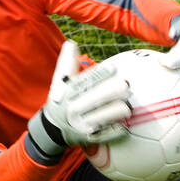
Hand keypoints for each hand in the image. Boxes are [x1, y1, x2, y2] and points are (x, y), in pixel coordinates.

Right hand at [27, 41, 130, 157]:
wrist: (51, 130)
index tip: (114, 68)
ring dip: (117, 111)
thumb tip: (72, 43)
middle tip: (126, 85)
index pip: (85, 81)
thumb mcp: (59, 82)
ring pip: (103, 116)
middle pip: (95, 97)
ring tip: (128, 106)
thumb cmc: (60, 100)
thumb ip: (66, 62)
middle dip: (112, 91)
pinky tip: (125, 125)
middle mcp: (74, 108)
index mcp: (67, 93)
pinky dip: (117, 130)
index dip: (100, 74)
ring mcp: (82, 124)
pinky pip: (106, 134)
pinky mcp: (89, 138)